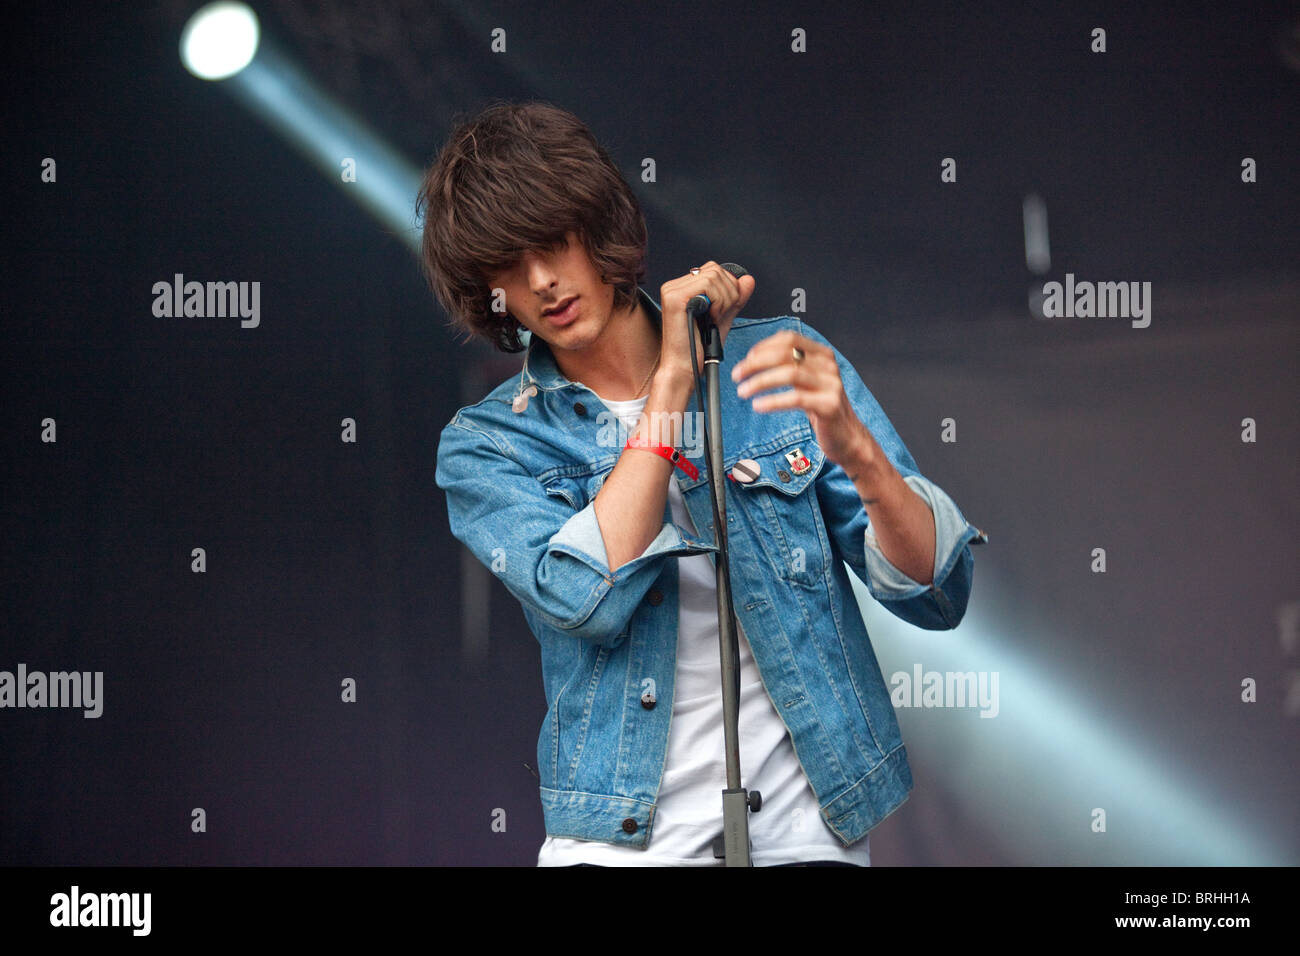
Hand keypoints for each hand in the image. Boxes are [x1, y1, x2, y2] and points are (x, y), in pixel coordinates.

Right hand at [659, 263, 755, 382]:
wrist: (685, 368)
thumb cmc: (699, 349)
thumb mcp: (723, 317)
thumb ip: (735, 298)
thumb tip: (747, 279)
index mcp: (682, 288)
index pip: (713, 269)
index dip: (728, 286)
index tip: (725, 308)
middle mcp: (674, 287)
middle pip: (715, 269)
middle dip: (728, 292)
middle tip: (721, 314)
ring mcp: (672, 291)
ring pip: (713, 275)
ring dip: (724, 299)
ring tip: (714, 318)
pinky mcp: (675, 298)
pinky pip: (707, 285)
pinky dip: (717, 301)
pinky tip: (710, 317)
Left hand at [731, 330, 874, 471]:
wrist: (847, 436)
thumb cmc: (822, 408)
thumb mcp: (807, 382)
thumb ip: (790, 367)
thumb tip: (754, 359)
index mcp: (822, 354)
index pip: (789, 339)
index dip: (764, 346)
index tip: (747, 358)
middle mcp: (828, 365)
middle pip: (786, 354)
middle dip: (756, 363)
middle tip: (737, 375)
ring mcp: (831, 384)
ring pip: (790, 373)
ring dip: (760, 381)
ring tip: (743, 391)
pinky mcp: (829, 405)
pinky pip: (796, 399)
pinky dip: (773, 401)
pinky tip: (758, 405)